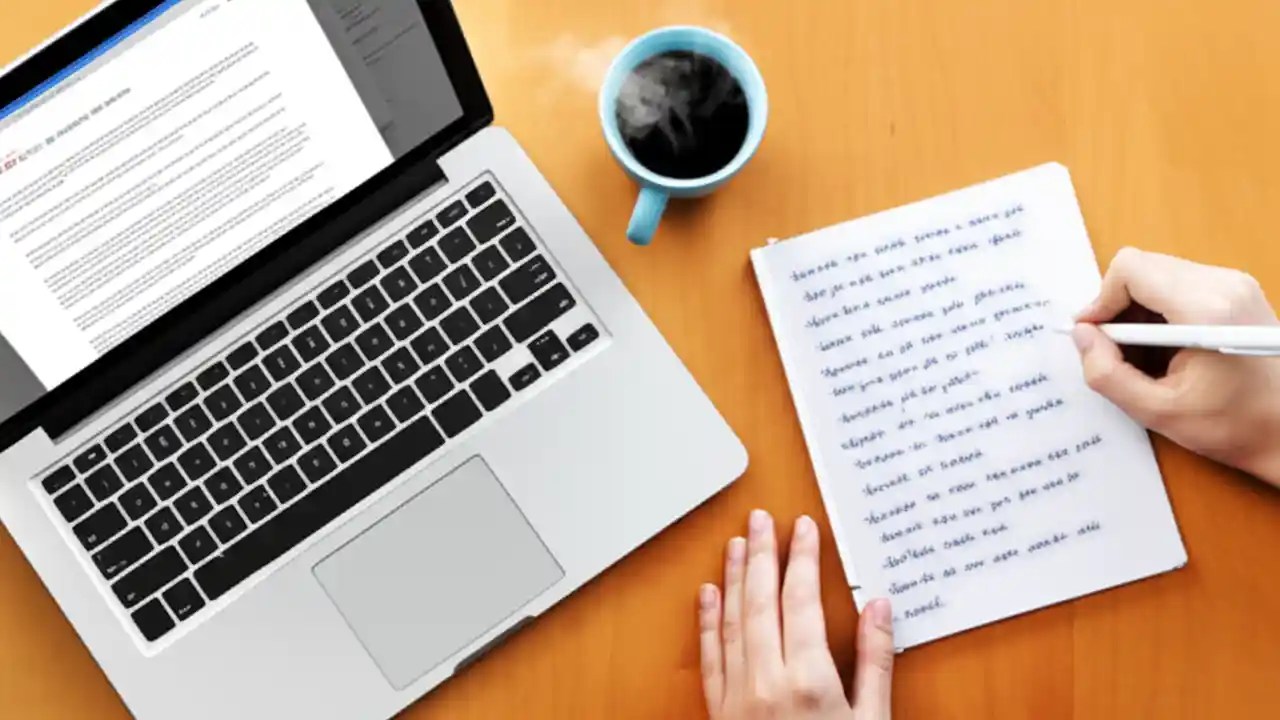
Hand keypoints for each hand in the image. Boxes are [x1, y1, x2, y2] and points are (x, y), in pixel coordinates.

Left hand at [698, 511, 894, 719]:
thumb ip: (875, 663)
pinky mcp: (719, 711)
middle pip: (761, 602)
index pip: (802, 600)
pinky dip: (708, 621)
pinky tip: (708, 593)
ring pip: (732, 622)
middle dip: (762, 554)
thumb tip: (880, 608)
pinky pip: (710, 656)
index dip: (803, 558)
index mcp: (809, 681)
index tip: (803, 528)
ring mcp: (738, 697)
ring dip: (733, 577)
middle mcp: (767, 683)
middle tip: (760, 519)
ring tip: (737, 544)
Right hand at [1073, 247, 1279, 486]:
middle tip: (1114, 347)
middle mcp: (1224, 285)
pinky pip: (1179, 281)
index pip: (1131, 270)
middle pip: (1143, 266)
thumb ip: (1107, 373)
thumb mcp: (1157, 411)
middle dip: (1117, 304)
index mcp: (1207, 310)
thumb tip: (1082, 336)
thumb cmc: (1233, 425)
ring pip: (1158, 272)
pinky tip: (1166, 345)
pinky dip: (1159, 307)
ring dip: (1138, 307)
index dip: (1102, 300)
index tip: (1095, 335)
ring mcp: (1235, 283)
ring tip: (1144, 352)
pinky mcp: (1239, 289)